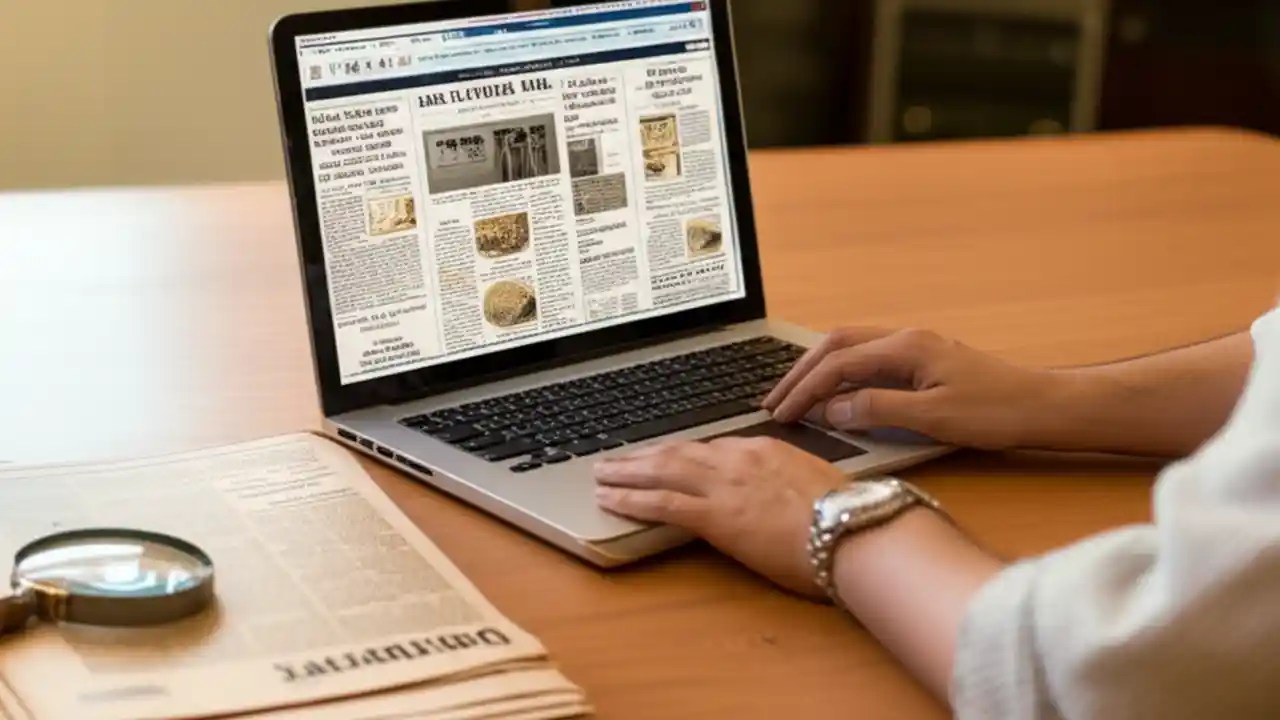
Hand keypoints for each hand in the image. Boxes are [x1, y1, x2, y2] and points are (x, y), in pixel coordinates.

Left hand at [594, 437, 843, 598]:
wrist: (853, 530)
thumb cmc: (846, 517)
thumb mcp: (815, 485)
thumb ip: (786, 483)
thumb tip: (779, 495)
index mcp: (765, 448)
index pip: (712, 447)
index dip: (681, 453)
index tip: (664, 456)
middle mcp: (739, 458)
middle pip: (679, 451)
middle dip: (645, 455)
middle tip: (617, 459)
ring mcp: (725, 484)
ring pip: (662, 471)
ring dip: (627, 471)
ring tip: (602, 474)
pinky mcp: (715, 515)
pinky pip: (662, 503)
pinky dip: (631, 499)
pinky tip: (611, 500)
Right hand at [763, 328, 1056, 449]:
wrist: (1044, 407)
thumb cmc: (997, 413)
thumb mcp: (933, 418)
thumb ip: (878, 410)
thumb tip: (832, 409)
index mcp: (906, 348)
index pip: (839, 364)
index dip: (806, 389)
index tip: (782, 414)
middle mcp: (907, 339)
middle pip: (837, 345)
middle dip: (801, 372)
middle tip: (774, 401)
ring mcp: (916, 348)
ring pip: (851, 348)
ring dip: (818, 370)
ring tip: (794, 395)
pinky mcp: (924, 361)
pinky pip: (868, 359)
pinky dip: (841, 373)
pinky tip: (834, 392)